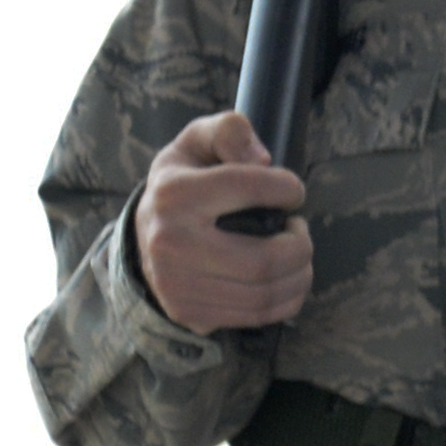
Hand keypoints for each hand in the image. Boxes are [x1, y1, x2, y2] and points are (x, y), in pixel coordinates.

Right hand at [132, 110, 312, 330]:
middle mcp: (171, 244)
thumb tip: (261, 159)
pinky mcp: (192, 314)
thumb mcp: (197, 142)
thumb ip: (229, 131)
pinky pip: (259, 315)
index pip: (250, 186)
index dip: (287, 186)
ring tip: (295, 251)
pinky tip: (286, 277)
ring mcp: (178, 286)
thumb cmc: (184, 183)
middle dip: (301, 244)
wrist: (144, 237)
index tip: (292, 191)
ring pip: (266, 292)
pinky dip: (288, 298)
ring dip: (300, 272)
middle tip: (298, 228)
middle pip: (265, 259)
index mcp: (174, 195)